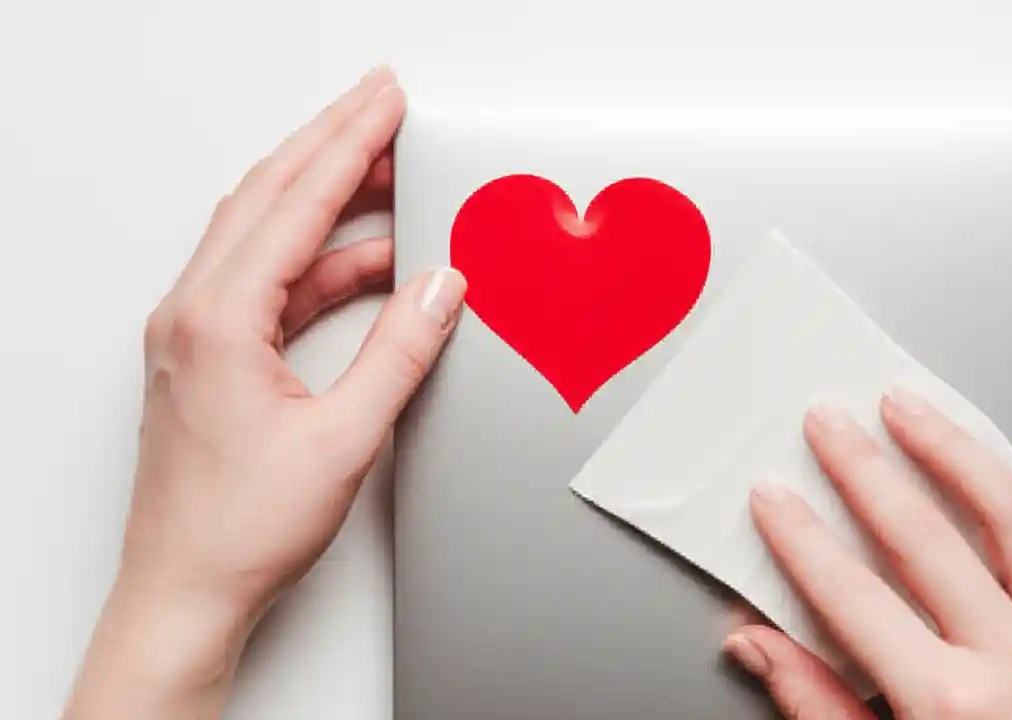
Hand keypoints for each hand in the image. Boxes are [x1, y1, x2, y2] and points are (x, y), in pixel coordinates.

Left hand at [65, 67, 465, 719]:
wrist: (185, 592)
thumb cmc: (241, 529)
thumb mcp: (343, 440)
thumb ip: (399, 354)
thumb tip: (440, 288)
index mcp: (218, 319)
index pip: (295, 203)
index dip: (349, 143)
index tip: (386, 102)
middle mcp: (194, 312)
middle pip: (268, 196)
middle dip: (331, 142)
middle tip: (382, 104)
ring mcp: (196, 332)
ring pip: (264, 233)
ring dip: (324, 198)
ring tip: (387, 173)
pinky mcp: (210, 356)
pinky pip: (267, 281)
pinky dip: (320, 260)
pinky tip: (369, 263)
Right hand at [724, 389, 1011, 718]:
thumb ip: (818, 705)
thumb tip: (758, 643)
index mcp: (951, 706)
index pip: (850, 593)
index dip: (799, 537)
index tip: (771, 499)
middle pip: (921, 534)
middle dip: (861, 467)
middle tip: (827, 423)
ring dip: (954, 449)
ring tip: (913, 410)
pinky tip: (1011, 477)